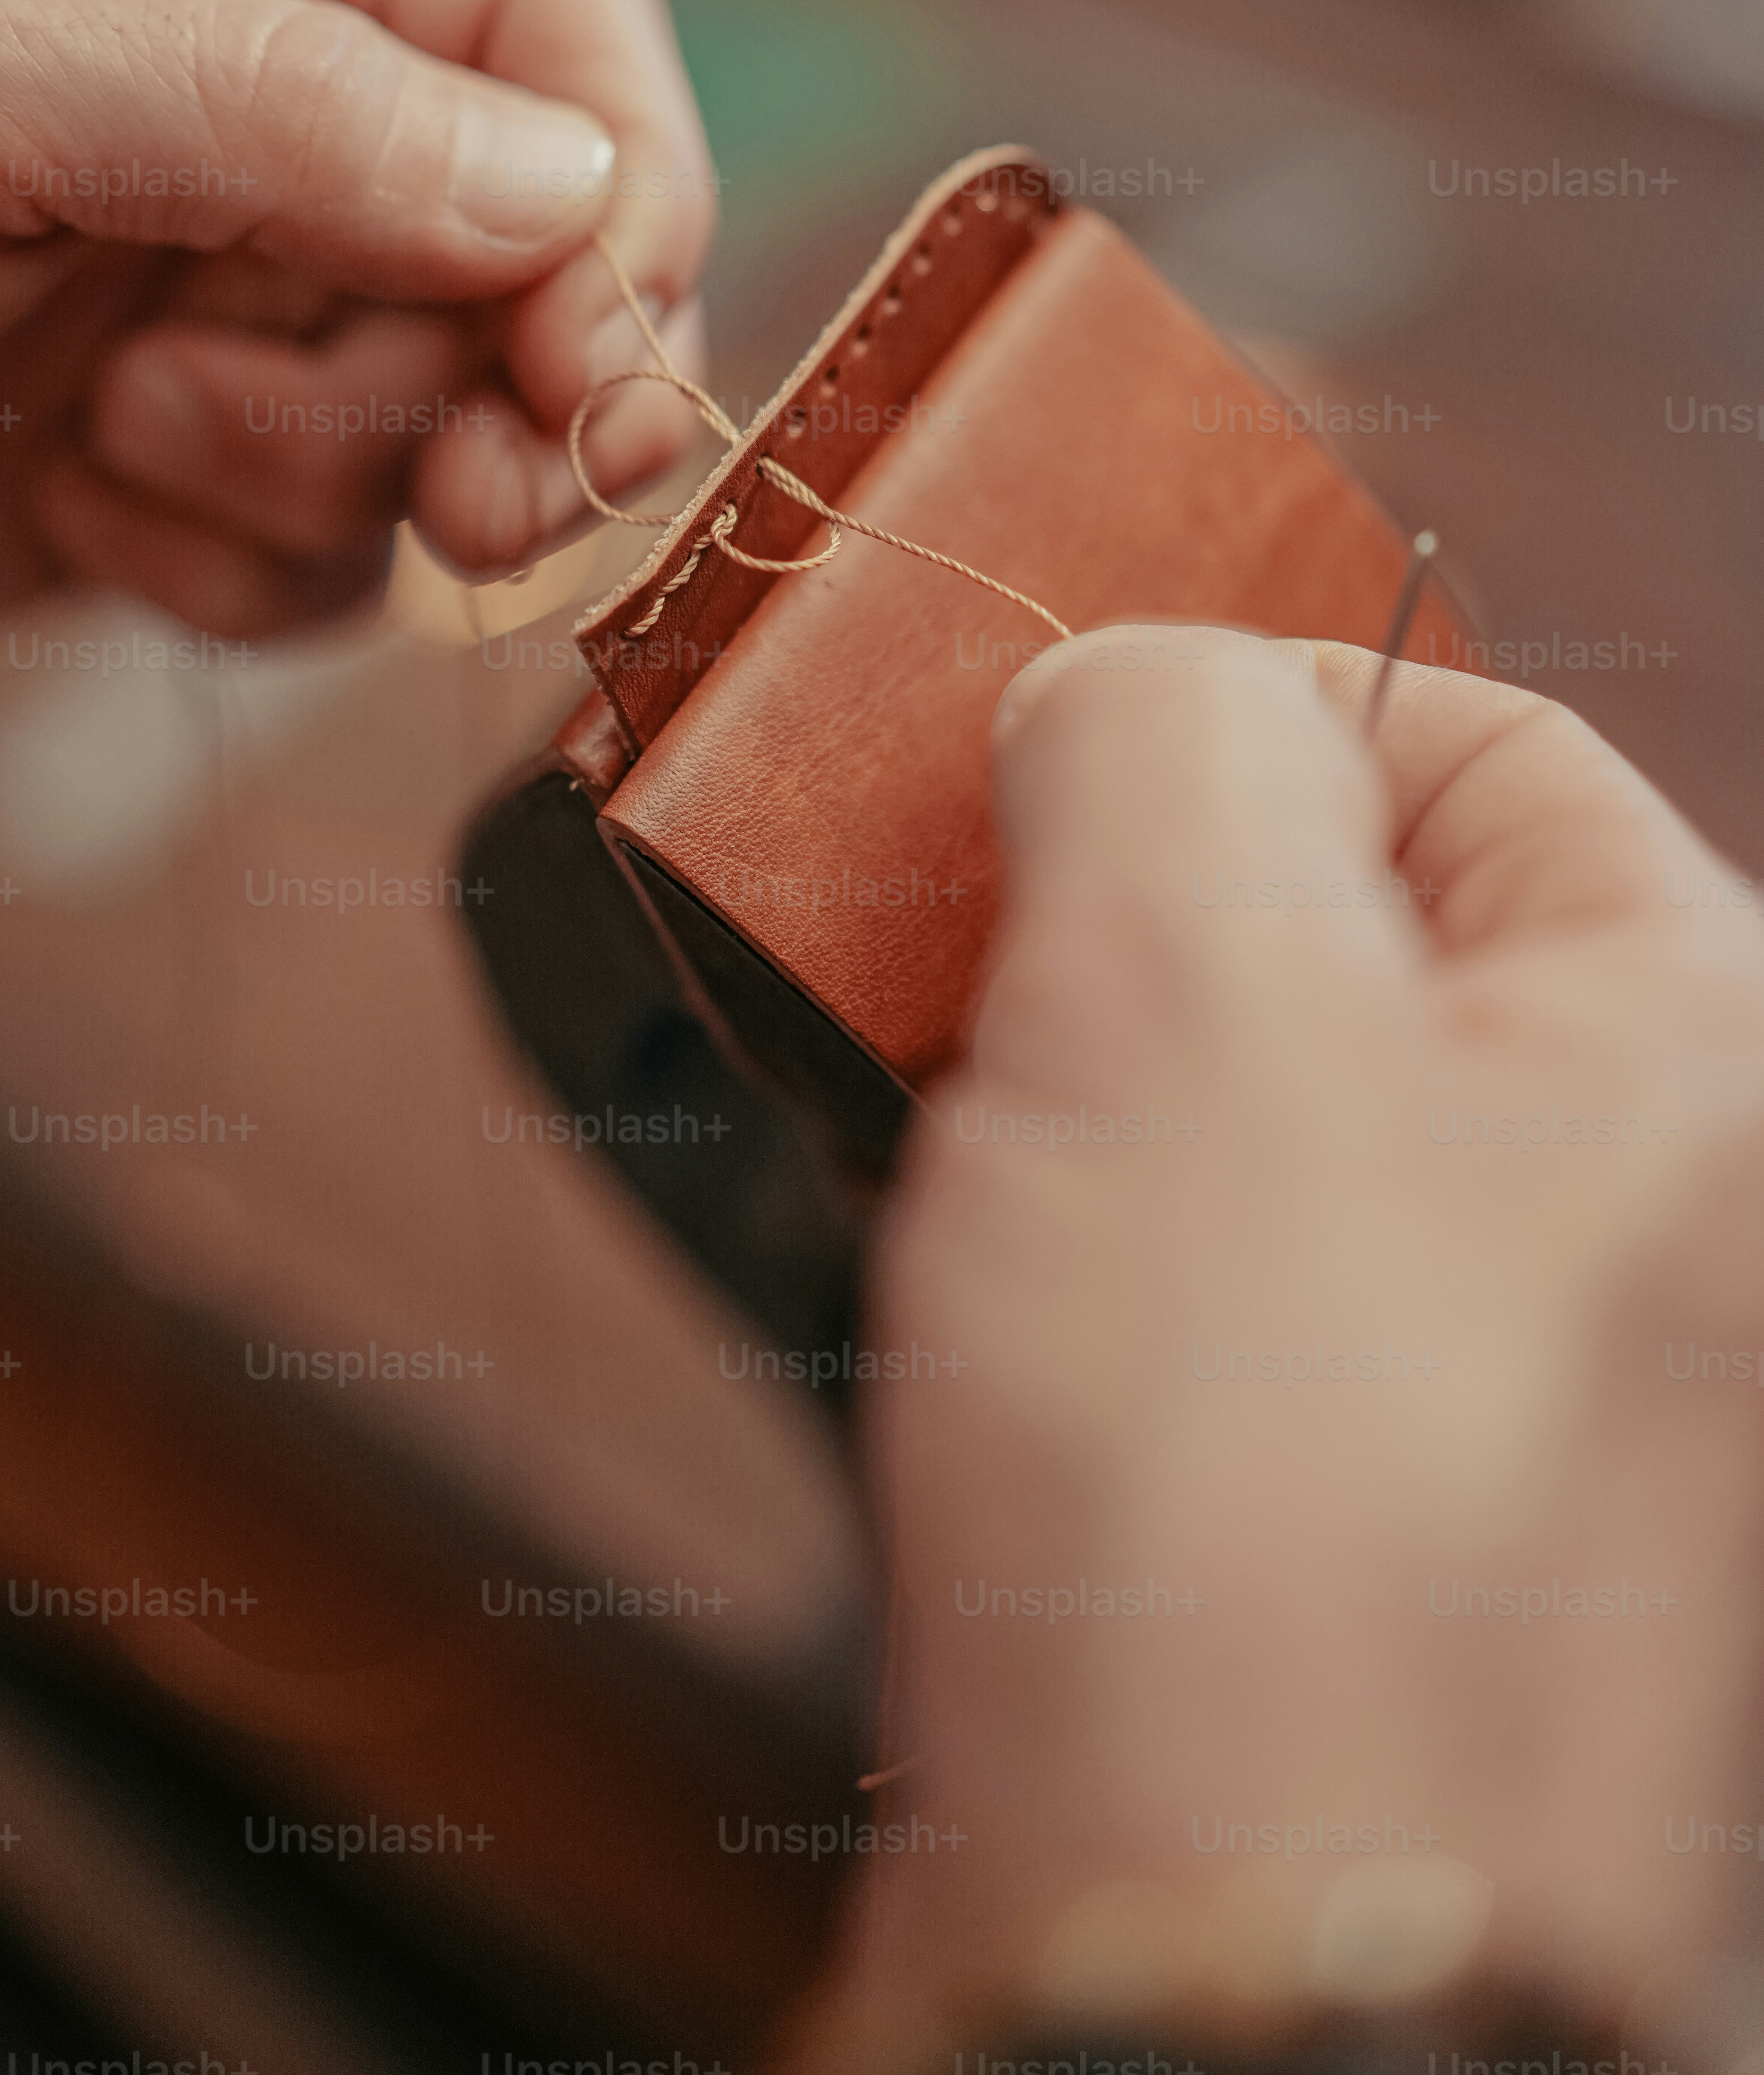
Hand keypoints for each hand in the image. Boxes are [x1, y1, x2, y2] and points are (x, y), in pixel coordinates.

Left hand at [0, 0, 715, 665]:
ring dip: (325, 485)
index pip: (568, 35)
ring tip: (119, 444)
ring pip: (463, 435)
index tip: (585, 351)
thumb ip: (271, 102)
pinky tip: (82, 523)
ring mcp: (246, 320)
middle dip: (529, 396)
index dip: (628, 191)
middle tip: (470, 497)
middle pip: (563, 263)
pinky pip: (338, 565)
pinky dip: (237, 579)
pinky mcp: (190, 486)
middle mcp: (286, 139)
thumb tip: (567, 185)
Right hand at [797, 629, 1763, 2064]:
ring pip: (1254, 1123)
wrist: (1215, 1975)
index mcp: (1704, 1048)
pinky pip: (1215, 1305)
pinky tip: (980, 1319)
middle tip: (955, 979)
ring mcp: (1523, 1390)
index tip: (1027, 764)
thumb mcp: (1183, 984)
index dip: (1218, 712)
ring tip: (947, 1166)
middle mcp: (1658, 1220)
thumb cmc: (1260, 1504)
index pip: (1459, 735)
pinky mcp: (1375, 1524)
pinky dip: (1079, 1272)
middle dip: (1118, 933)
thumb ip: (1155, 740)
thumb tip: (1121, 689)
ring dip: (1070, 1108)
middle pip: (1347, 937)